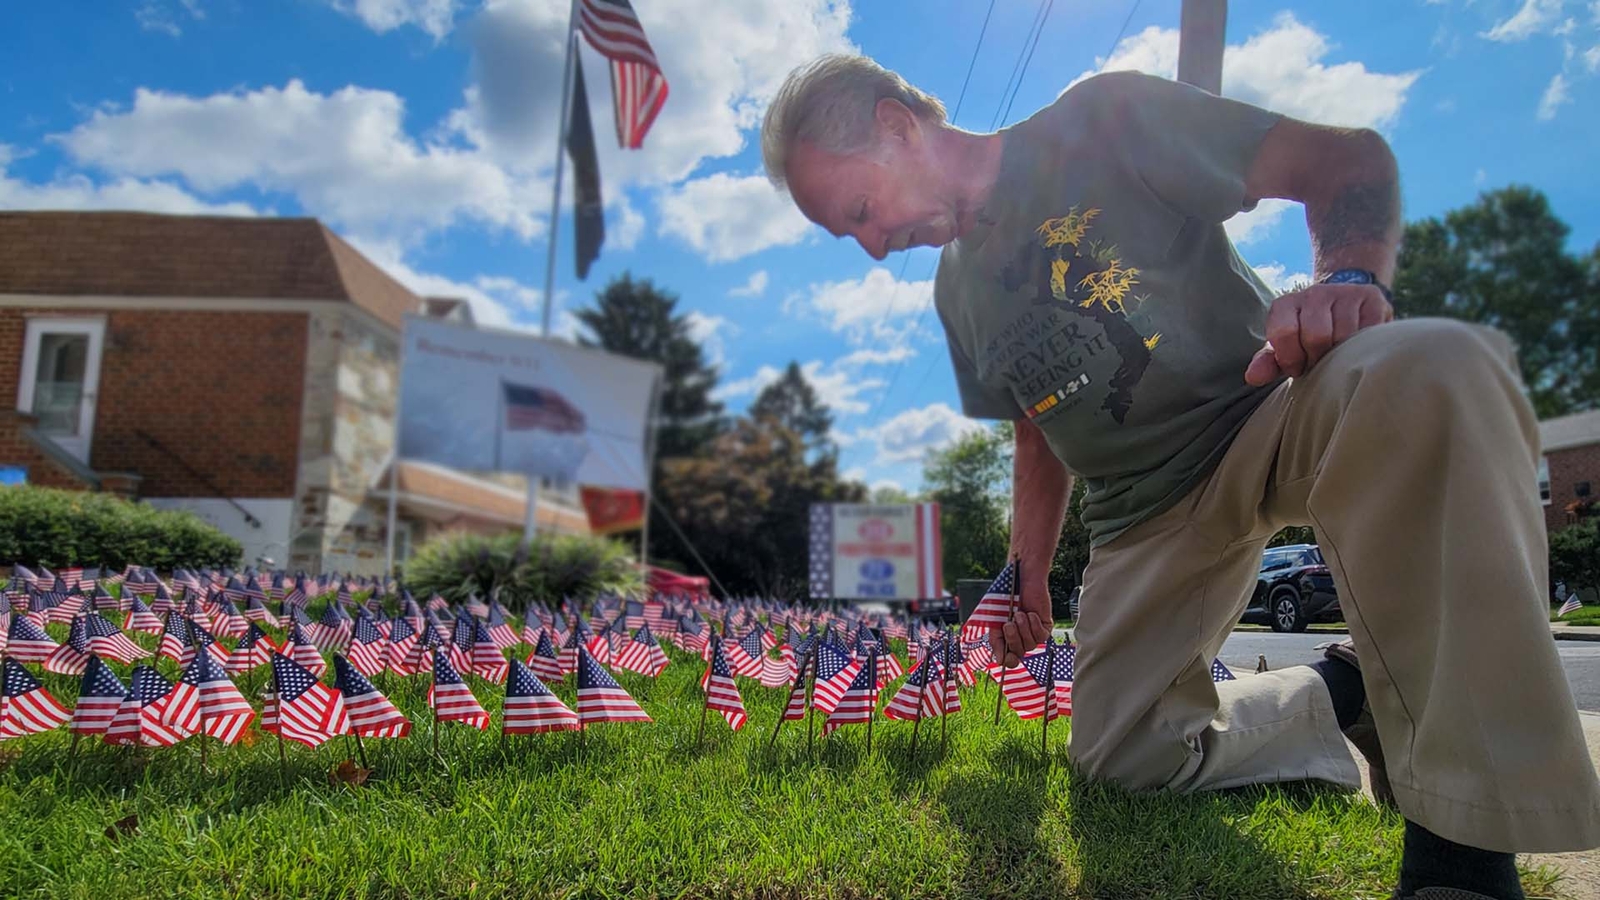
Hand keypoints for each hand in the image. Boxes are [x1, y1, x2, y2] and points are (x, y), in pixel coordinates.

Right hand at [988, 572, 1051, 667]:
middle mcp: (1020, 639)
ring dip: (1023, 628)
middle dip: (1013, 638)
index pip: (1009, 661)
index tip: (1006, 656)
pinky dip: (1034, 625)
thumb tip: (1000, 661)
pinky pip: (1041, 636)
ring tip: (1020, 613)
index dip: (1009, 661)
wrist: (1019, 581)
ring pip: (1031, 645)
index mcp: (1005, 639)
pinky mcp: (1045, 628)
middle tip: (1009, 623)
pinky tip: (1031, 614)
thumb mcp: (995, 621)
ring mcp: (1033, 634)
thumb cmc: (1005, 599)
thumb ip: (996, 641)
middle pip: (1019, 653)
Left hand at [1244, 283, 1391, 385]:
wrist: (1343, 308)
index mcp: (1285, 304)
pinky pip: (1369, 330)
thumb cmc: (1307, 338)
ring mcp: (1344, 292)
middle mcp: (1314, 293)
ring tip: (1338, 354)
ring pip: (1344, 335)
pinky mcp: (1372, 297)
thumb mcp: (1285, 351)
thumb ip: (1268, 363)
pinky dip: (1363, 345)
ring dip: (1342, 354)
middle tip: (1320, 362)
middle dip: (1317, 359)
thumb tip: (1253, 377)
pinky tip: (1357, 345)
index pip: (1284, 333)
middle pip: (1316, 336)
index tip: (1297, 368)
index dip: (1292, 359)